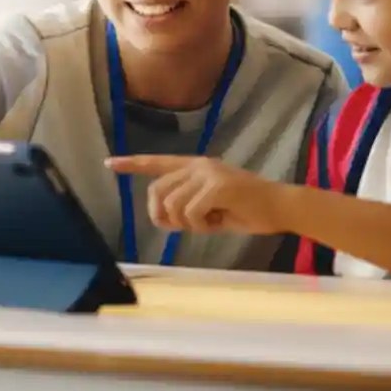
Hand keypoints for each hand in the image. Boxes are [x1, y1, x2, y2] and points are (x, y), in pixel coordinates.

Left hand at [105, 155, 284, 235]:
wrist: (280, 207)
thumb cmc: (247, 211)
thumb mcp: (210, 207)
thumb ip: (186, 205)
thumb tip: (164, 216)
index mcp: (196, 166)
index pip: (158, 163)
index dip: (132, 164)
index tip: (109, 163)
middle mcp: (199, 165)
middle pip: (157, 191)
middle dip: (164, 216)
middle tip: (187, 227)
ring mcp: (208, 173)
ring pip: (173, 206)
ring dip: (188, 224)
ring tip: (212, 222)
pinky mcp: (217, 186)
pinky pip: (191, 213)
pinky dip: (202, 226)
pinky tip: (220, 222)